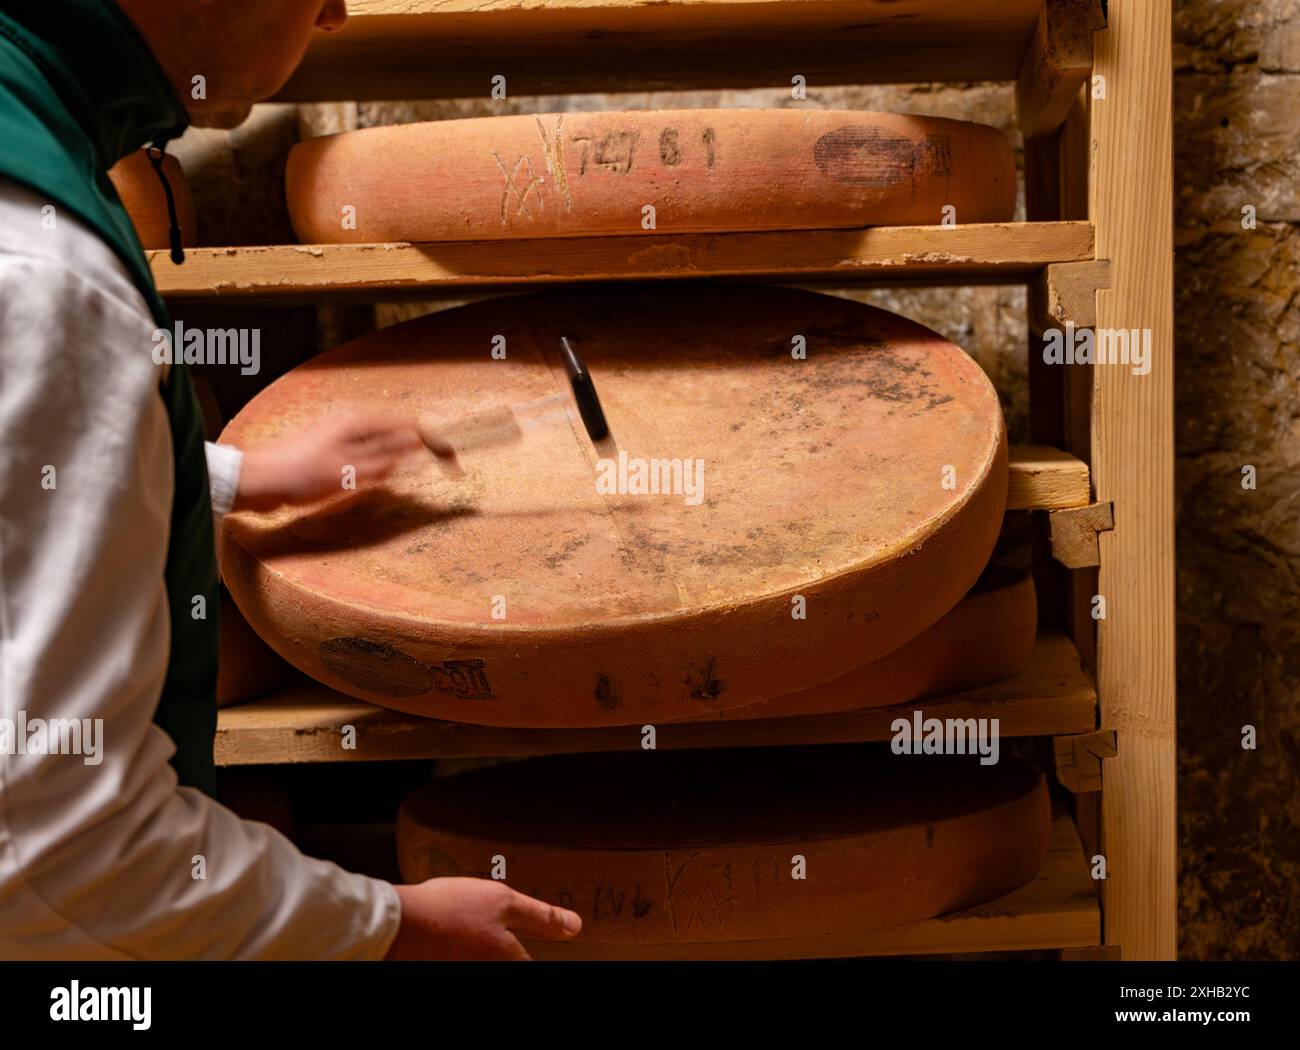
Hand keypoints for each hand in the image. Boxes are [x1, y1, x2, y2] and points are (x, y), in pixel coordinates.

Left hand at [232, 408, 424, 511]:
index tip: (454, 467)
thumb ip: (386, 458)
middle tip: (443, 470)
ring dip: (402, 457)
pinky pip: (370, 451)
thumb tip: (417, 445)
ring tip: (412, 474)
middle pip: (401, 429)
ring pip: (386, 441)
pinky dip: (383, 463)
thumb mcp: (350, 471)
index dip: (437, 444)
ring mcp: (344, 432)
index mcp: (360, 420)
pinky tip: (379, 478)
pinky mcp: (336, 446)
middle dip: (423, 448)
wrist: (259, 480)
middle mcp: (354, 420)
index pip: (412, 425)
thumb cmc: (301, 475)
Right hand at [384, 877, 581, 960]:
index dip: (540, 953)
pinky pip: (468, 959)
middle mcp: (489, 974)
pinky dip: (471, 949)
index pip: (534, 967)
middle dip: (516, 950)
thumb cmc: (451, 911)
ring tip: (480, 929)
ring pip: (490, 961)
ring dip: (491, 950)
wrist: (398, 924)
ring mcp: (465, 972)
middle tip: (507, 933)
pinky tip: (463, 935)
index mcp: (509, 963)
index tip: (534, 945)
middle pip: (514, 964)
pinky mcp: (446, 966)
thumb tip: (574, 926)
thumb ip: (541, 917)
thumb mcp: (503, 902)